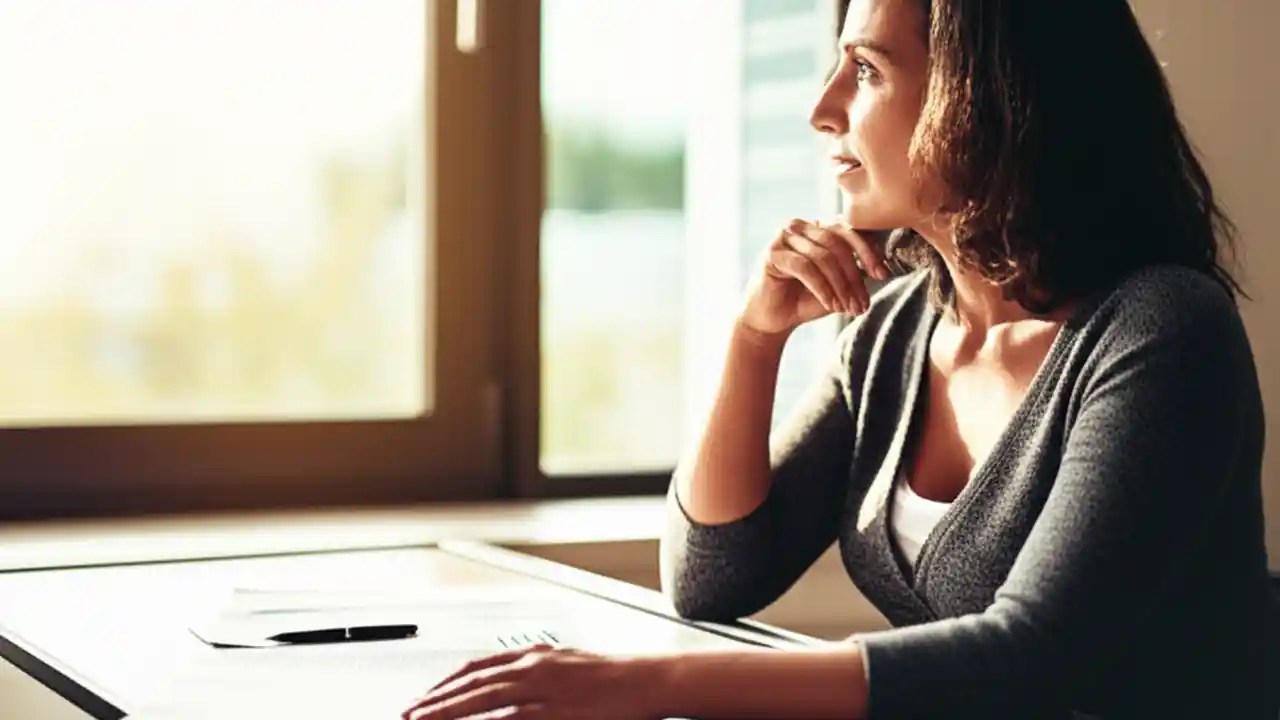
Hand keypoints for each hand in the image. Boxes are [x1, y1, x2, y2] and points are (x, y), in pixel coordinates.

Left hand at [402, 644, 662, 719]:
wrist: (645, 681)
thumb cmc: (613, 677)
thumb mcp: (568, 664)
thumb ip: (537, 670)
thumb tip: (510, 676)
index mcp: (534, 654)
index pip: (477, 666)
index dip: (447, 681)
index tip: (426, 695)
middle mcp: (531, 667)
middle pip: (471, 682)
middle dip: (436, 698)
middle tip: (410, 713)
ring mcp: (540, 689)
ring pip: (480, 699)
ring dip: (446, 712)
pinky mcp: (551, 711)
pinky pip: (507, 719)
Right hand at [737, 218, 890, 338]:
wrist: (773, 319)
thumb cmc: (806, 299)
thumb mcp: (838, 284)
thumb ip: (856, 270)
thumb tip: (881, 267)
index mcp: (818, 227)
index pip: (849, 230)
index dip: (868, 251)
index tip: (882, 275)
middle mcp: (801, 226)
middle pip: (837, 243)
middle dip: (854, 275)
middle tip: (862, 301)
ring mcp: (784, 237)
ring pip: (823, 257)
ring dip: (840, 286)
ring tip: (847, 308)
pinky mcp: (772, 253)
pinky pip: (805, 268)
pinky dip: (822, 288)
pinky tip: (830, 305)